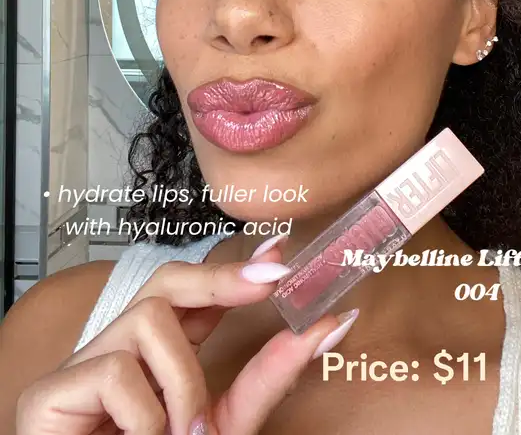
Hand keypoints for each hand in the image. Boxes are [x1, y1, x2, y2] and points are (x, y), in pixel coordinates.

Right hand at [15, 239, 357, 434]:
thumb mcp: (224, 424)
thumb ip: (268, 379)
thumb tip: (325, 328)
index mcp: (159, 359)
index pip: (195, 295)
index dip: (235, 269)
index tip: (279, 253)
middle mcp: (121, 352)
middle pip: (165, 281)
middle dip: (219, 277)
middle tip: (270, 280)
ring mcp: (81, 368)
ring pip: (148, 320)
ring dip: (182, 381)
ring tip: (182, 432)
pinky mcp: (46, 395)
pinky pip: (115, 372)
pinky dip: (146, 415)